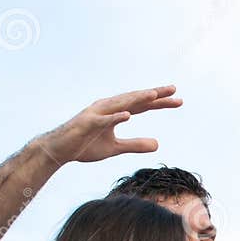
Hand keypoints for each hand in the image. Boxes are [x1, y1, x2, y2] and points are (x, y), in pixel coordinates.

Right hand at [36, 85, 182, 164]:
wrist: (60, 150)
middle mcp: (108, 108)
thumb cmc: (86, 145)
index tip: (179, 100)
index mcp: (116, 112)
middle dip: (154, 94)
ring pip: (121, 104)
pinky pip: (103, 120)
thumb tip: (158, 144)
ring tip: (154, 95)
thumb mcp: (116, 148)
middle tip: (174, 89)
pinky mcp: (87, 123)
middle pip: (135, 100)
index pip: (143, 106)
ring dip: (137, 99)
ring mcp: (97, 114)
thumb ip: (136, 144)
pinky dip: (115, 117)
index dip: (160, 102)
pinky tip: (128, 115)